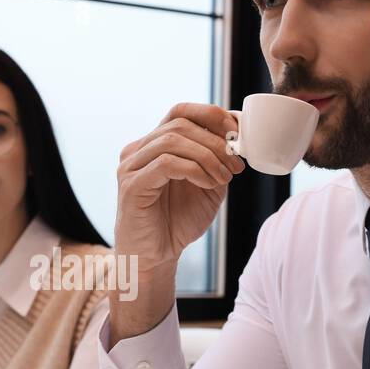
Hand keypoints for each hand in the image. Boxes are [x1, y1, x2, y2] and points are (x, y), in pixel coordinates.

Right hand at [115, 103, 242, 271]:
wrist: (155, 257)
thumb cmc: (178, 222)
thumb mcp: (208, 185)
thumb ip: (218, 160)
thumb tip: (239, 136)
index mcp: (154, 145)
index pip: (180, 112)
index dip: (211, 115)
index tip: (236, 133)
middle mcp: (138, 150)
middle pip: (178, 123)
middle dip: (215, 140)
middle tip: (236, 163)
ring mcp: (130, 166)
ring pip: (172, 140)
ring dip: (207, 156)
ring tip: (224, 177)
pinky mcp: (131, 185)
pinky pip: (165, 163)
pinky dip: (193, 170)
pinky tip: (207, 184)